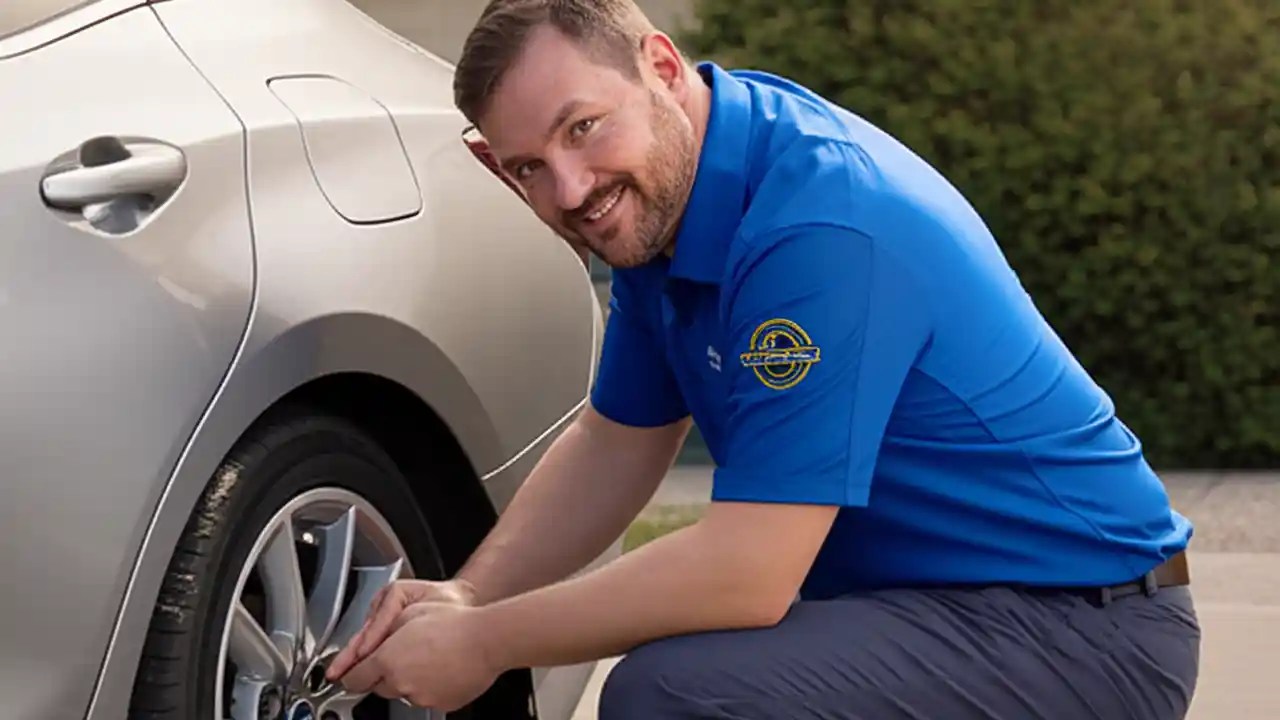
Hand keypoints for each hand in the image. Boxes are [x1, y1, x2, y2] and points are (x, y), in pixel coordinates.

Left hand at [334, 602, 500, 711]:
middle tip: (405, 653)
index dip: (353, 673)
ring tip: (431, 656)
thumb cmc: (454, 622)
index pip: (354, 678)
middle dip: (385, 673)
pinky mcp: (440, 704)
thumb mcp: (409, 614)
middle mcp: (400, 683)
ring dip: (409, 679)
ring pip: (404, 692)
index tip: (352, 673)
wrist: (487, 639)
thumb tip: (369, 647)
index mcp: (388, 660)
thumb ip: (381, 635)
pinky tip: (444, 667)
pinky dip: (430, 686)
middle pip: (379, 687)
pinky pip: (426, 697)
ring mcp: (421, 697)